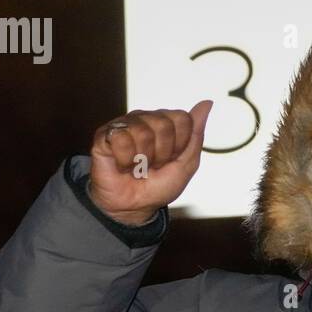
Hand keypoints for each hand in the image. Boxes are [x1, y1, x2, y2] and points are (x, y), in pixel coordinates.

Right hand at [89, 100, 212, 224]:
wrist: (134, 208)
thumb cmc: (158, 186)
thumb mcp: (187, 163)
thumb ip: (196, 133)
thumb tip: (207, 103)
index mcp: (165, 122)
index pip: (183, 119)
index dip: (180, 145)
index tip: (171, 159)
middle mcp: (144, 119)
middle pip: (164, 125)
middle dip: (162, 153)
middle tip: (152, 165)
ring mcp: (124, 126)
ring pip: (143, 132)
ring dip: (143, 159)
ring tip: (137, 166)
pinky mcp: (104, 136)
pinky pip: (121, 140)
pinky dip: (125, 161)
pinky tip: (122, 165)